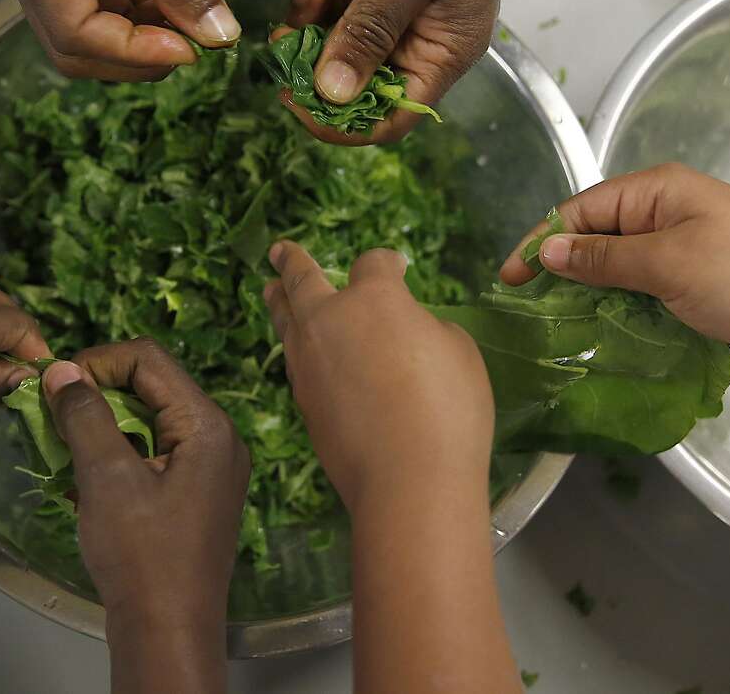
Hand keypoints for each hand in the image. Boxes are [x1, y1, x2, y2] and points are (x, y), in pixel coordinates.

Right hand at [41, 340, 248, 693]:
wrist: (168, 633)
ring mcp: (209, 468)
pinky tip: (82, 479)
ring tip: (63, 449)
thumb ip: (86, 416)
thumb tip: (62, 370)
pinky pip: (152, 453)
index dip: (98, 361)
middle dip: (98, 395)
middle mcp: (217, 438)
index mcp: (207, 425)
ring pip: (148, 421)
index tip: (55, 384)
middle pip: (152, 386)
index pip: (150, 359)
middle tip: (53, 415)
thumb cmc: (142, 555)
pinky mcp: (194, 493)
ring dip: (102, 427)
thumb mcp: (107, 477)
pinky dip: (115, 456)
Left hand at [264, 241, 493, 513]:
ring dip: (280, 302)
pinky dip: (296, 348)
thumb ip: (425, 331)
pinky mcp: (302, 402)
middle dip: (292, 263)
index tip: (396, 265)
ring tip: (271, 291)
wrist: (408, 479)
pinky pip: (295, 362)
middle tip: (280, 251)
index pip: (373, 264)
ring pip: (286, 321)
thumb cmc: (448, 408)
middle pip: (303, 280)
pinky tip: (301, 352)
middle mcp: (330, 320)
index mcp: (373, 298)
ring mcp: (308, 363)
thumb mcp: (458, 353)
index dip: (387, 261)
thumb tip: (407, 334)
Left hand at [280, 0, 521, 144]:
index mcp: (445, 50)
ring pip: (337, 38)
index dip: (343, 120)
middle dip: (317, 56)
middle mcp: (422, 38)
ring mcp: (398, 7)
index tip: (295, 98)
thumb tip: (334, 94)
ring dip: (313, 11)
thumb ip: (368, 33)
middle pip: (357, 79)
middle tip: (286, 28)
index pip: (393, 115)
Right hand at [499, 164, 729, 362]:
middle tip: (529, 304)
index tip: (511, 279)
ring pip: (615, 260)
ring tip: (557, 317)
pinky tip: (599, 321)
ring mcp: (680, 241)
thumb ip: (603, 258)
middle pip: (594, 233)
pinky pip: (639, 280)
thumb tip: (549, 251)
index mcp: (656, 190)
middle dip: (560, 264)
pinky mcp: (692, 273)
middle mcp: (664, 208)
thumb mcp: (668, 265)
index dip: (542, 242)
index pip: (580, 210)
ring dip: (587, 286)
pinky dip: (616, 299)